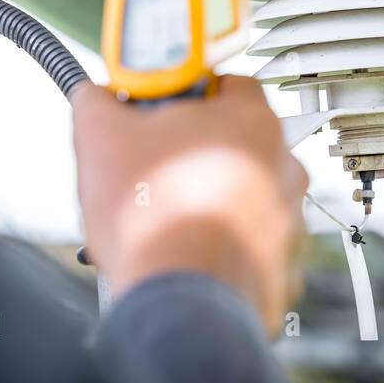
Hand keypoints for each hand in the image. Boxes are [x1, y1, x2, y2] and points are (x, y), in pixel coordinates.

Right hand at [71, 76, 308, 334]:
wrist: (179, 300)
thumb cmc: (154, 220)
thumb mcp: (100, 137)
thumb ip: (98, 100)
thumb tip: (95, 96)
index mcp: (250, 121)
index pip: (228, 82)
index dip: (187, 92)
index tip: (161, 107)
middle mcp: (282, 165)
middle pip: (236, 140)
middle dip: (195, 150)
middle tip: (154, 165)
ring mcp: (288, 216)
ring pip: (245, 192)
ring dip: (212, 197)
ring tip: (167, 214)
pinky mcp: (284, 265)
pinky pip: (252, 241)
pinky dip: (225, 242)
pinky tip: (188, 247)